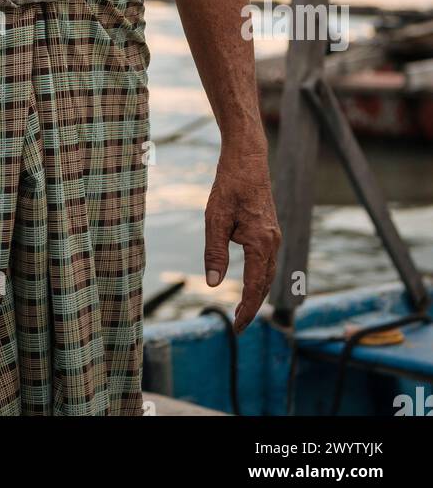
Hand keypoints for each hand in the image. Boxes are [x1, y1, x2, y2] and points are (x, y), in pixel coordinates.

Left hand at [204, 146, 280, 333]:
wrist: (247, 159)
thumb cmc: (230, 185)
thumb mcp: (215, 219)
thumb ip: (215, 252)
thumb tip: (213, 284)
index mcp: (261, 243)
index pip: (255, 287)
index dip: (246, 310)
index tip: (237, 328)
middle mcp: (272, 242)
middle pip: (265, 285)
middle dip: (253, 307)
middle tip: (238, 326)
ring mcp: (273, 236)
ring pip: (268, 274)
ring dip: (257, 294)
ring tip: (242, 310)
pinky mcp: (270, 230)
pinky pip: (267, 262)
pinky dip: (260, 278)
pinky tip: (251, 282)